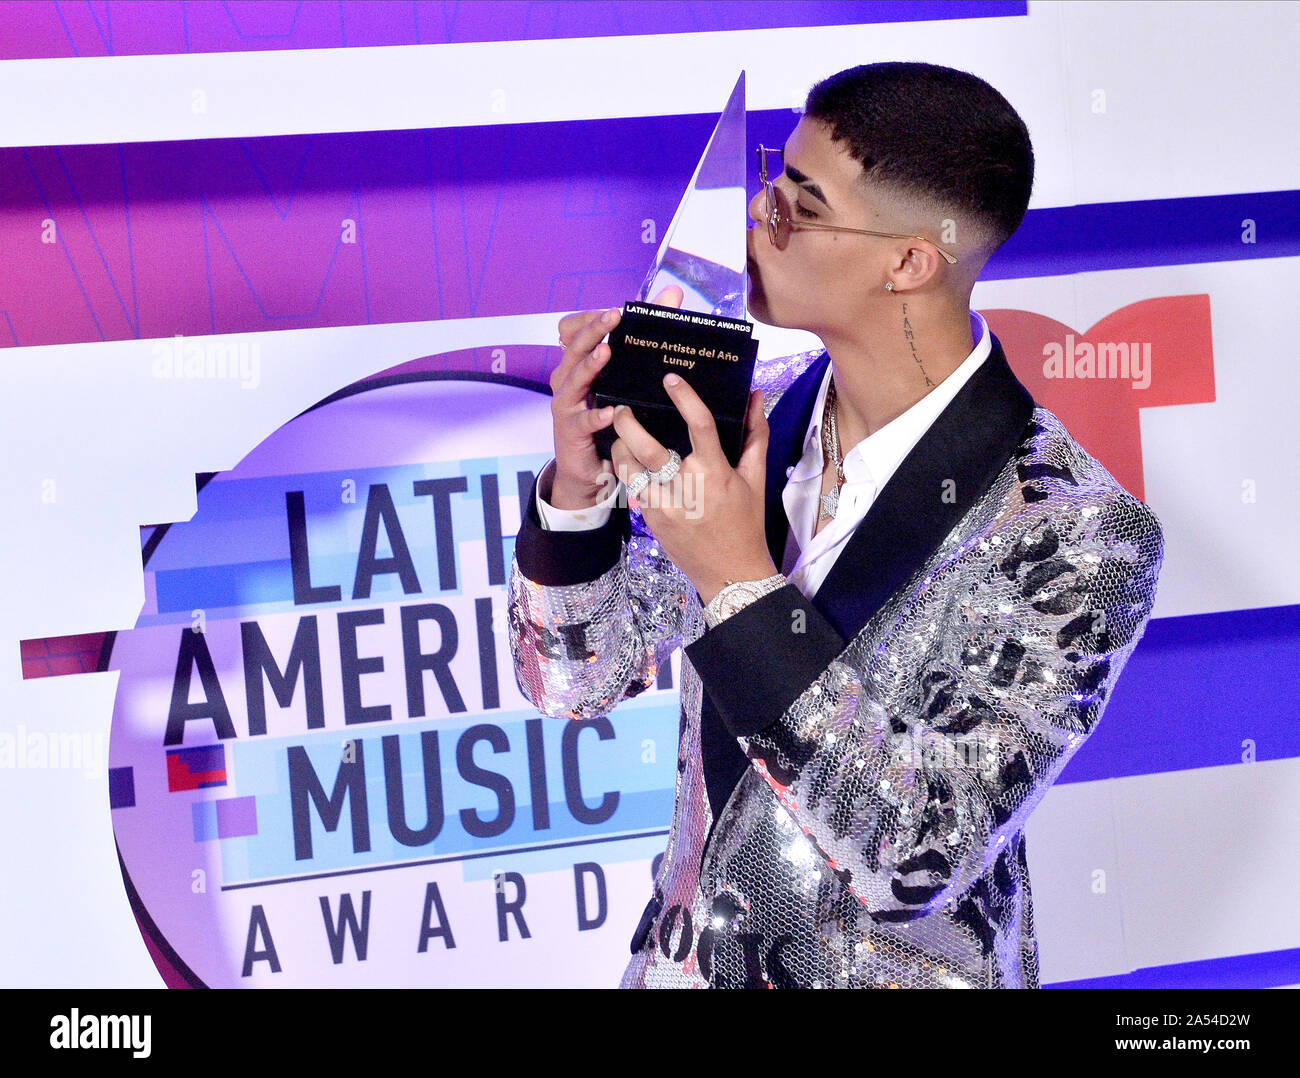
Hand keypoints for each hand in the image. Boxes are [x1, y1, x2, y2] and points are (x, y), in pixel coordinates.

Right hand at [548, 285, 683, 509]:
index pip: (577, 331)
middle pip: (575, 348)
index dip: (591, 318)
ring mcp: (566, 406)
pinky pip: (582, 422)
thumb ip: (646, 334)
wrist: (589, 467)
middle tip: (613, 316)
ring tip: (606, 353)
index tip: (615, 308)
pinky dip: (595, 416)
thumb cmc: (607, 415)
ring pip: (573, 380)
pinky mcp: (571, 432)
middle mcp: (568, 380)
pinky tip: (611, 412)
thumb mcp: (624, 378)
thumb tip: (673, 292)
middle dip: (594, 331)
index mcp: (578, 364)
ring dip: (589, 366)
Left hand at [609, 375, 776, 604]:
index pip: (700, 425)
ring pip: (630, 469)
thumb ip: (755, 434)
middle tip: (622, 409)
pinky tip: (627, 461)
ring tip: (620, 435)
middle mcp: (688, 488)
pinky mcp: (653, 520)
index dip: (684, 398)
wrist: (731, 573)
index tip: (671, 379)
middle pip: (647, 448)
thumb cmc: (746, 522)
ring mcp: (666, 506)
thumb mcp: (756, 479)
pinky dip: (627, 472)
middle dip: (627, 423)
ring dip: (620, 448)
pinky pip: (632, 489)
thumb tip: (753, 396)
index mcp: (716, 473)